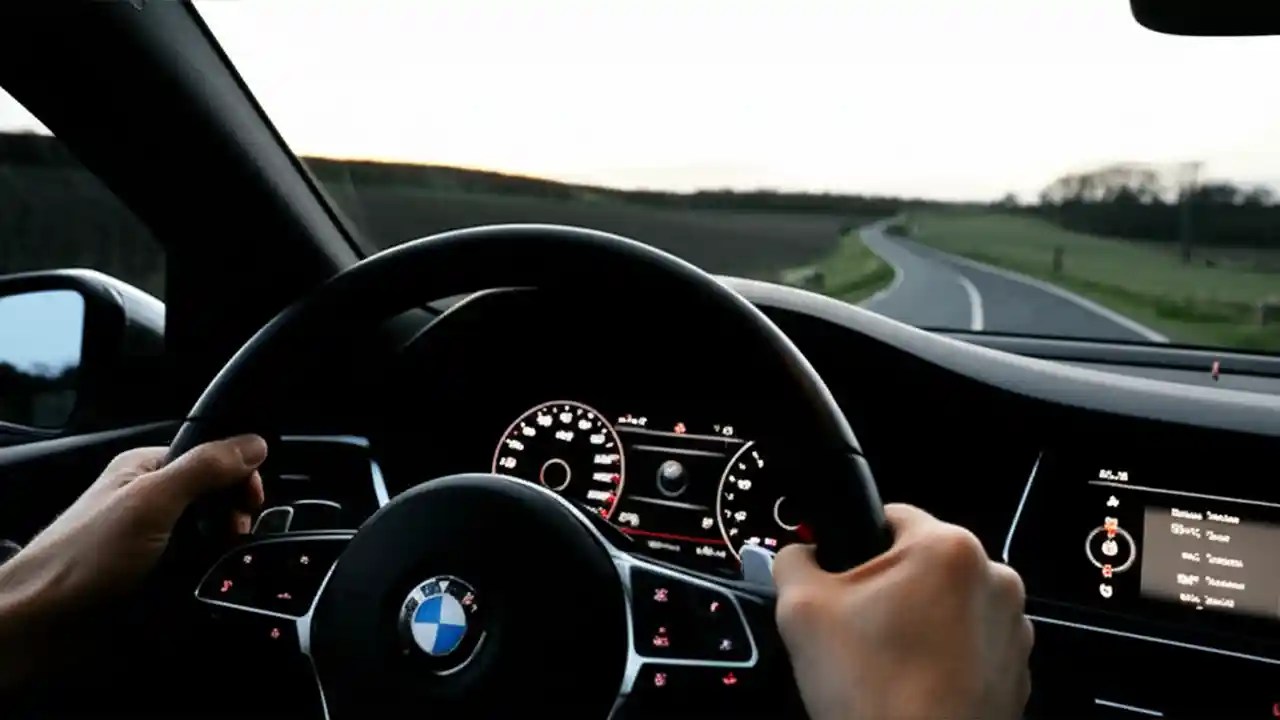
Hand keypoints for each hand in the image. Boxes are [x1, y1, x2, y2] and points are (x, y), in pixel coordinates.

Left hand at [0, 435, 266, 686]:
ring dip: (221, 551)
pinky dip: (206, 576)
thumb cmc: (85, 557)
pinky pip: (196, 569)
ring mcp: (151, 539)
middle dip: (232, 517)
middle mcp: (149, 500)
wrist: (43, 624)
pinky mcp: (153, 576)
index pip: (212, 457)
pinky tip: (204, 584)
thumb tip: (255, 444)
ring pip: (209, 537)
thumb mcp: (152, 500)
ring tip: (217, 565)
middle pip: (215, 498)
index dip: (238, 477)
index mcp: (146, 468)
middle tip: (233, 538)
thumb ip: (204, 468)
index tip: (251, 504)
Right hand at [774, 504, 1032, 719]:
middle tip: (856, 628)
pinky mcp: (1015, 668)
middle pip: (920, 563)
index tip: (842, 577)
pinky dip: (942, 655)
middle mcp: (994, 580)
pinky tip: (911, 681)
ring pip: (946, 603)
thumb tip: (797, 554)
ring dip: (917, 622)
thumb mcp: (801, 610)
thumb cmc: (875, 696)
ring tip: (884, 662)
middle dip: (886, 589)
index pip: (889, 515)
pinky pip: (970, 643)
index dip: (854, 546)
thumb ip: (793, 561)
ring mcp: (1011, 628)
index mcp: (948, 549)